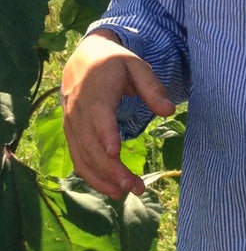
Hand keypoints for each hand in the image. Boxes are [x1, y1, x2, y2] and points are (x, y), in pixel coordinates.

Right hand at [61, 30, 174, 198]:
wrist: (82, 59)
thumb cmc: (114, 63)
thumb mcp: (137, 66)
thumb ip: (153, 88)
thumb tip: (169, 110)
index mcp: (97, 93)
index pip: (99, 116)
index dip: (105, 134)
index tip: (114, 152)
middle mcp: (79, 112)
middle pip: (91, 145)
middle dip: (111, 169)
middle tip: (135, 186)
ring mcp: (72, 125)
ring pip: (83, 157)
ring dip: (103, 178)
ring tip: (126, 192)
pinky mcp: (71, 134)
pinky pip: (78, 159)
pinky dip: (92, 176)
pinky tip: (111, 188)